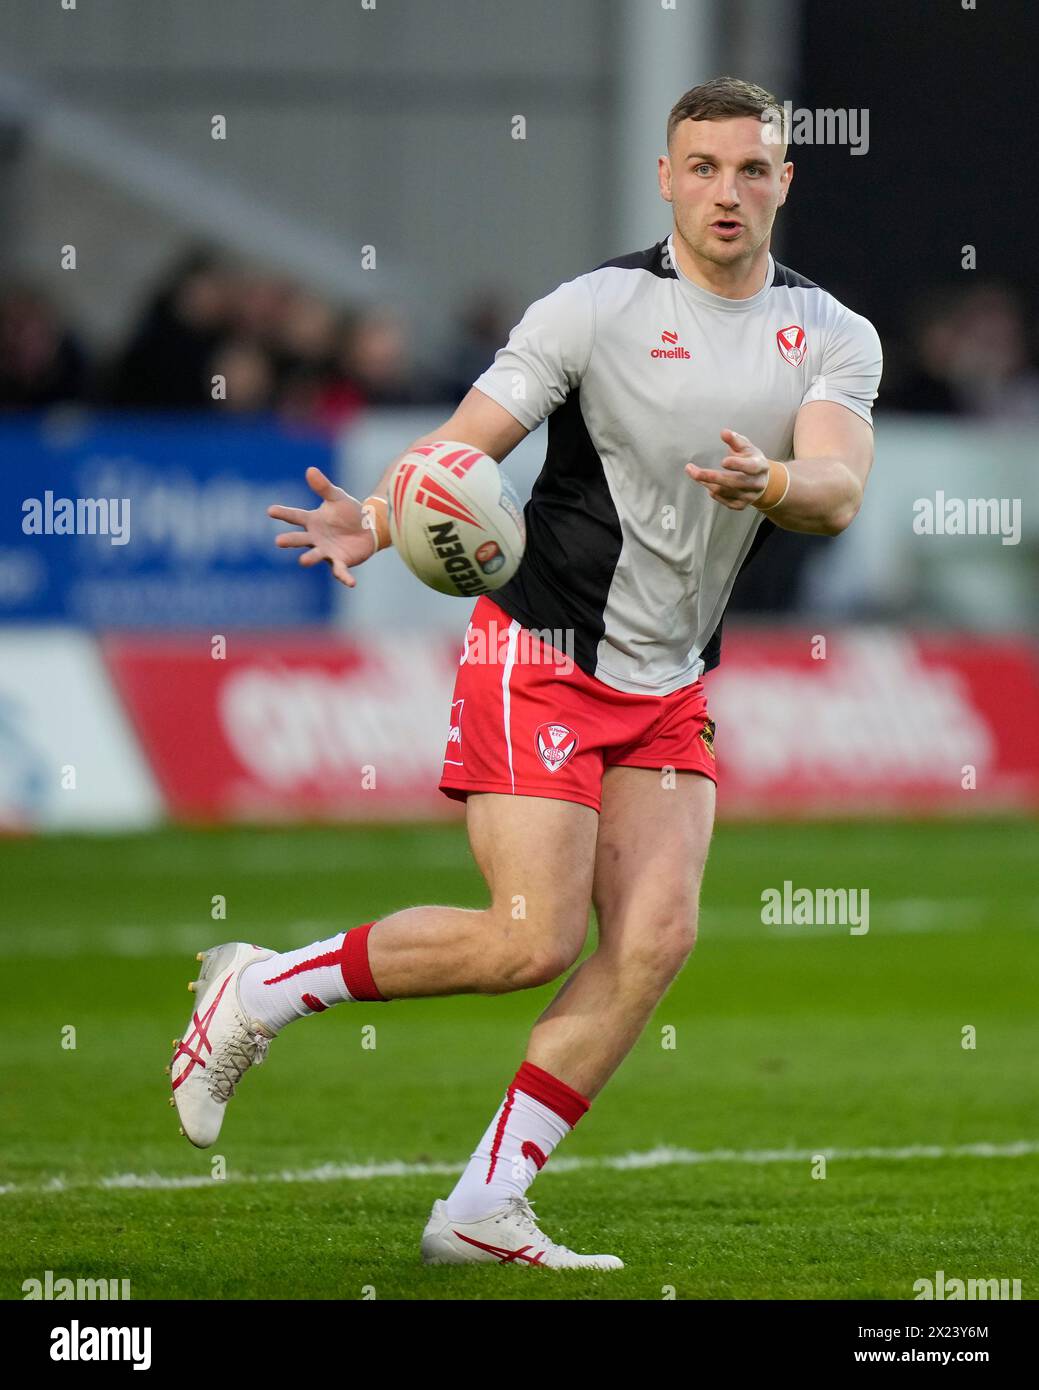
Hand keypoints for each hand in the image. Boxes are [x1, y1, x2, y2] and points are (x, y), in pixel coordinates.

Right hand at [267, 466, 375, 587]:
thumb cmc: (348, 512)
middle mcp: (316, 538)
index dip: (283, 513)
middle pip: (301, 539)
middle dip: (290, 540)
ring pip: (316, 556)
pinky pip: (341, 571)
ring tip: (303, 561)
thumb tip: (310, 470)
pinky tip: (351, 583)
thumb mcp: (337, 497)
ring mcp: (327, 551)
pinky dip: (345, 577)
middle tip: (279, 541)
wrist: (368, 528)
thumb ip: (323, 487)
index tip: (270, 510)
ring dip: (310, 558)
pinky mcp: (341, 562)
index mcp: (312, 521)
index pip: (295, 516)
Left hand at [685, 429, 770, 510]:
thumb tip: (724, 432)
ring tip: (696, 473)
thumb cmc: (751, 459)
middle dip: (710, 476)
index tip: (723, 462)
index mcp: (760, 466)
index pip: (751, 467)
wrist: (762, 481)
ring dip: (707, 483)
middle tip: (690, 469)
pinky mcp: (741, 505)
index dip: (738, 465)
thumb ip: (735, 440)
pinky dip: (712, 492)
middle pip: (733, 482)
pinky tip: (707, 484)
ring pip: (724, 492)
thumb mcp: (746, 447)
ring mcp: (749, 496)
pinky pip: (723, 500)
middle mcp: (757, 483)